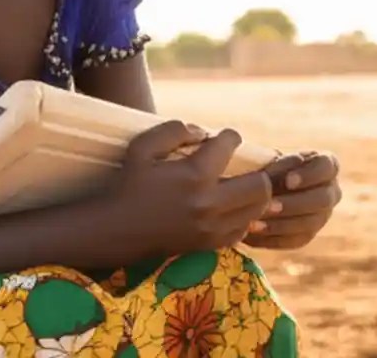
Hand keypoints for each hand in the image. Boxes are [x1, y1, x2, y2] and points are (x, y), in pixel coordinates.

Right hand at [107, 121, 274, 256]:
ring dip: (253, 195)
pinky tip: (228, 209)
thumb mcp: (141, 148)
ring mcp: (212, 227)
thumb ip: (173, 131)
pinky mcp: (210, 244)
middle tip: (242, 167)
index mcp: (194, 175)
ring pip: (257, 209)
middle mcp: (210, 203)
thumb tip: (202, 132)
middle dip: (256, 171)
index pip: (229, 146)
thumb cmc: (127, 185)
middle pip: (260, 185)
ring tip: (239, 187)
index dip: (230, 136)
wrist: (117, 230)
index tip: (225, 138)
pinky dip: (242, 217)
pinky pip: (243, 229)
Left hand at [242, 150, 341, 249]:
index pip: (326, 167)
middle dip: (294, 204)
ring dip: (281, 224)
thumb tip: (275, 177)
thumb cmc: (265, 165)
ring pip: (310, 223)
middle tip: (268, 205)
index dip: (309, 175)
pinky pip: (296, 239)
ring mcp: (323, 215)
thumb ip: (276, 167)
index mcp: (326, 165)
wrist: (258, 186)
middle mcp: (331, 191)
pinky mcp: (308, 234)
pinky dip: (274, 238)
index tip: (288, 180)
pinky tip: (254, 234)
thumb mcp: (270, 159)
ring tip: (254, 223)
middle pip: (322, 200)